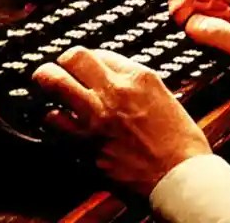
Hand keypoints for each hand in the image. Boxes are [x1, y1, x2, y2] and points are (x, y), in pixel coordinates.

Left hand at [32, 47, 211, 196]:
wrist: (179, 177)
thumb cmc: (180, 142)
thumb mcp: (163, 96)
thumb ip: (134, 83)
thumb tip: (113, 76)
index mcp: (138, 78)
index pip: (98, 53)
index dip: (88, 60)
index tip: (85, 67)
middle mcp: (114, 92)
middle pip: (71, 59)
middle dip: (60, 62)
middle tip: (56, 69)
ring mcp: (96, 118)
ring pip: (54, 85)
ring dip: (49, 87)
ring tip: (49, 90)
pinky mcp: (85, 143)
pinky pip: (55, 123)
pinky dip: (53, 119)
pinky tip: (58, 120)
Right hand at [169, 0, 229, 132]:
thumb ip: (217, 33)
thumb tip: (189, 23)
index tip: (177, 7)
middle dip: (191, 0)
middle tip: (174, 17)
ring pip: (213, 10)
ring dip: (195, 15)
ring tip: (181, 27)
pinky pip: (218, 28)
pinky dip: (204, 30)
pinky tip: (195, 38)